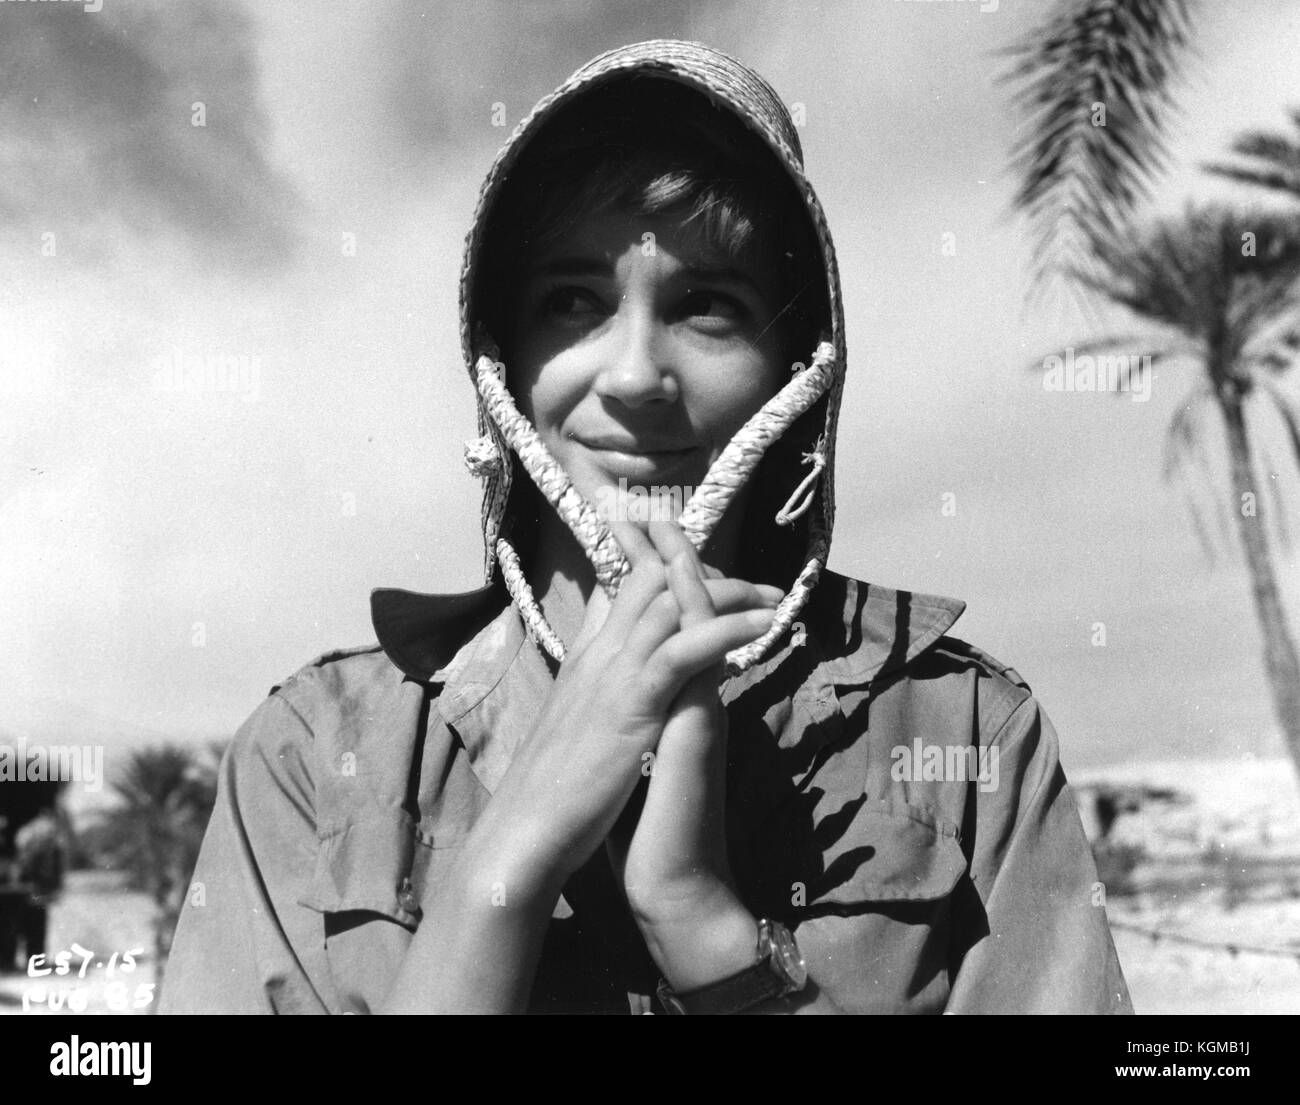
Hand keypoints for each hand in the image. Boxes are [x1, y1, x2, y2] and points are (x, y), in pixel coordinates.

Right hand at [460, 519, 779, 912]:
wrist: (526, 829)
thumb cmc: (550, 786)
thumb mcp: (573, 722)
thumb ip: (597, 689)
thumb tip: (618, 677)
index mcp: (587, 657)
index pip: (623, 586)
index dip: (662, 564)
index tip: (701, 563)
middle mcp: (600, 653)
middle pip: (652, 579)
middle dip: (704, 567)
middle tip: (755, 581)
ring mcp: (614, 673)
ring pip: (670, 602)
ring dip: (728, 590)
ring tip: (773, 593)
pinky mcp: (632, 702)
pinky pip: (683, 650)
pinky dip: (728, 628)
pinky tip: (765, 620)